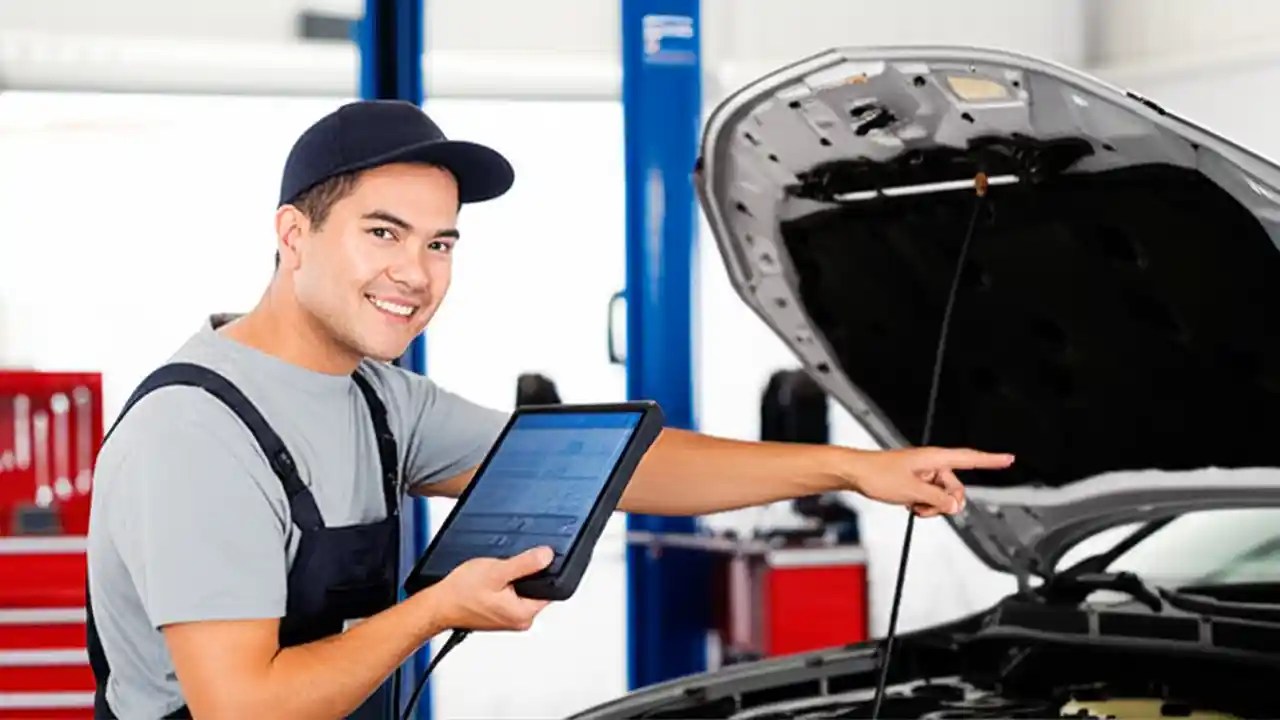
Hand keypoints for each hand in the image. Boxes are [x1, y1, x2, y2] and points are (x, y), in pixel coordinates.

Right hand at [432, 546, 554, 630]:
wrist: (438, 605)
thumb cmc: (461, 593)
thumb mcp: (497, 571)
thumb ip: (526, 564)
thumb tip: (547, 556)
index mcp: (524, 614)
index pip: (551, 588)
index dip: (546, 570)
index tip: (537, 559)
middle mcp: (519, 620)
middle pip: (537, 588)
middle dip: (526, 573)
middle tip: (507, 567)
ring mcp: (508, 618)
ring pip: (522, 590)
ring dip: (513, 578)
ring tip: (496, 574)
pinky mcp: (499, 614)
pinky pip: (510, 595)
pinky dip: (504, 585)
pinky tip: (490, 581)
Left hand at [849, 447, 1014, 517]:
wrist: (855, 473)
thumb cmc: (878, 474)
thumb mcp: (912, 492)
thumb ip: (937, 500)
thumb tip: (955, 506)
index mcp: (935, 458)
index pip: (970, 458)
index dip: (991, 460)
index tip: (1008, 458)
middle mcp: (932, 463)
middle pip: (956, 486)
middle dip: (947, 502)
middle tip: (928, 508)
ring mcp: (923, 472)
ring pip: (942, 495)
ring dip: (932, 506)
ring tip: (914, 506)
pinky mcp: (914, 480)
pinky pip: (929, 496)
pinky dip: (924, 504)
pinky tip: (910, 505)